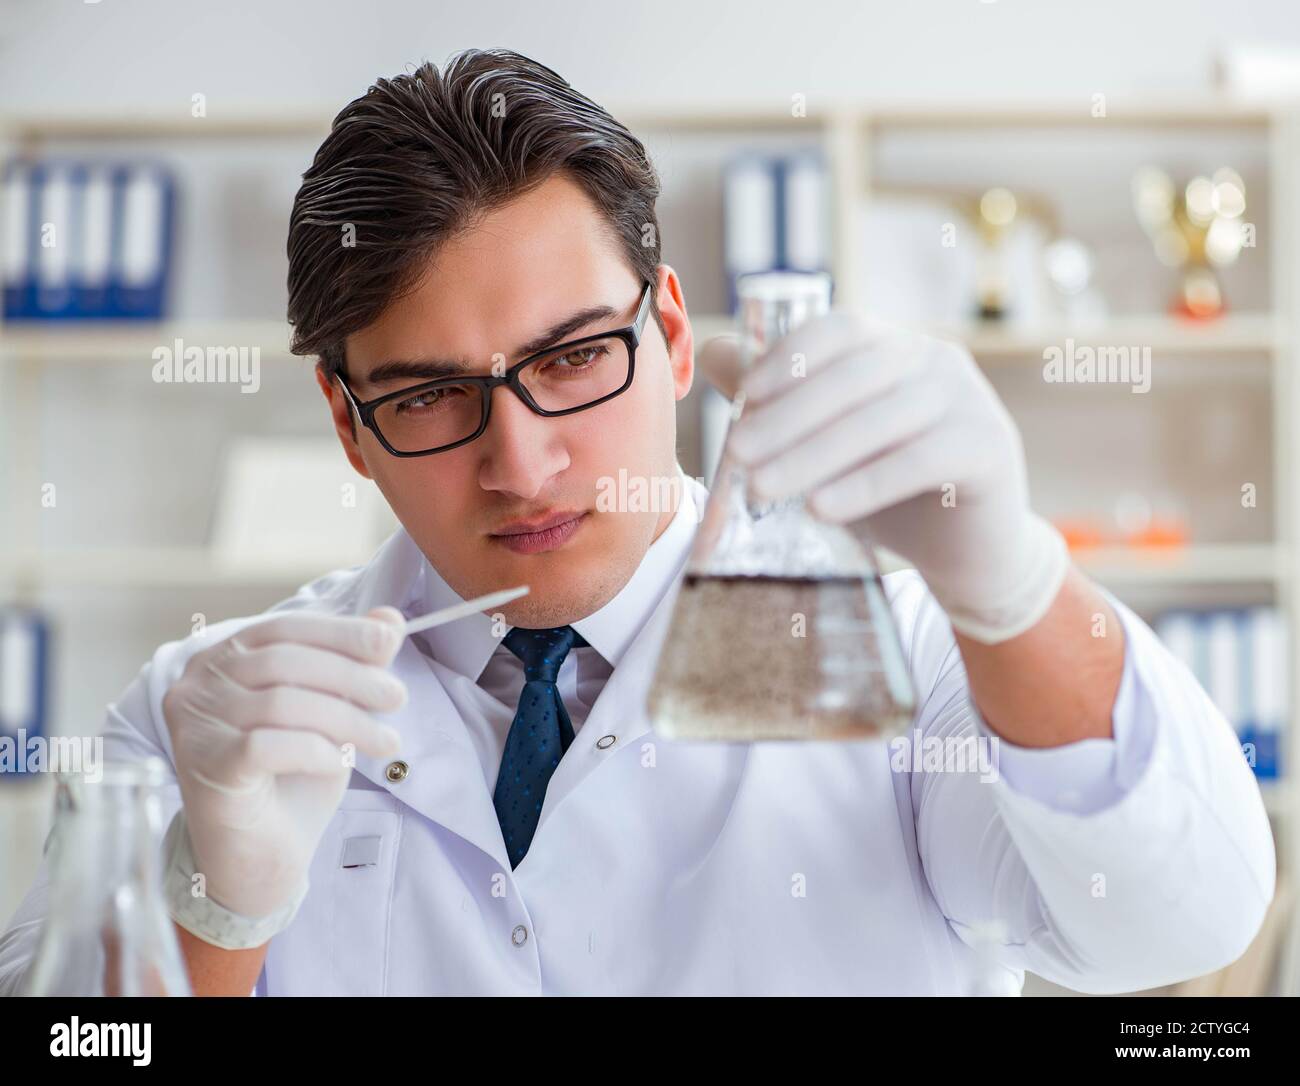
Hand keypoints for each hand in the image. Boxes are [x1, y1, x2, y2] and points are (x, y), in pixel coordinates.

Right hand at [161, 607, 407, 918]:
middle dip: (352, 677)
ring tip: (385, 740)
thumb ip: (352, 662)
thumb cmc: (291, 779)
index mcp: (223, 658)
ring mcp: (194, 727)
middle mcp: (197, 686)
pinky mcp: (204, 768)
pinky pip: (267, 745)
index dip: (341, 632)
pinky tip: (341, 763)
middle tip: (396, 698)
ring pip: (282, 702)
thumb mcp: (331, 711)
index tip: (389, 643)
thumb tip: (390, 619)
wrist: (258, 859)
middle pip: (285, 661)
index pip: (285, 627)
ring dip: (347, 719)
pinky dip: (315, 750)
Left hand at [703, 312, 1068, 642]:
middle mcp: (936, 362)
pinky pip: (921, 460)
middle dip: (787, 416)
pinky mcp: (989, 447)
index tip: (743, 397)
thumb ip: (780, 401)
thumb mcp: (831, 447)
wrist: (971, 553)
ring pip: (880, 419)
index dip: (789, 357)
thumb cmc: (893, 495)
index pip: (840, 330)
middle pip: (854, 376)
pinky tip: (820, 509)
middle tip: (736, 453)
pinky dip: (864, 484)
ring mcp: (969, 400)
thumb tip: (716, 354)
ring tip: (761, 488)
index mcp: (896, 349)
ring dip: (812, 454)